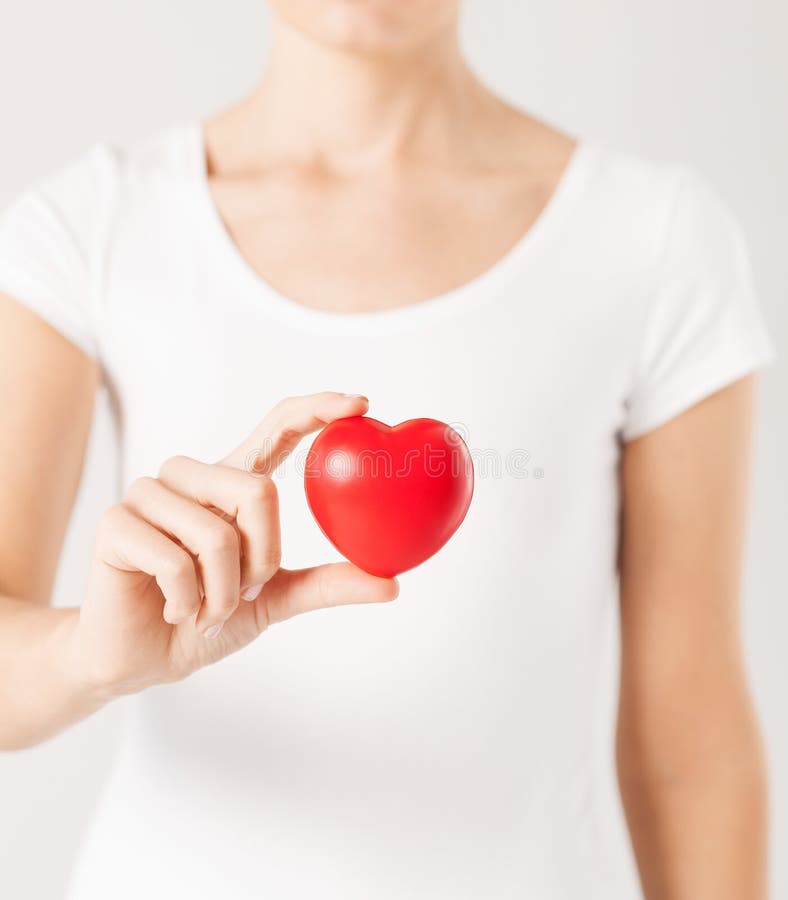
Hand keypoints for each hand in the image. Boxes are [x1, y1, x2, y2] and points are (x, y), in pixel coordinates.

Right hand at [69, 392, 397, 698]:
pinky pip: (174, 560)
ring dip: (221, 591)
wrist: (141, 660)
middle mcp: (191, 477)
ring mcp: (149, 494)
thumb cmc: (205, 617)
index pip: (276, 427)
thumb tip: (391, 584)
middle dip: (261, 560)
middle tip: (240, 592)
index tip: (359, 404)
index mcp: (230, 483)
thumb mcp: (275, 600)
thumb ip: (326, 584)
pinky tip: (173, 609)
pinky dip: (186, 602)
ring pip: (217, 533)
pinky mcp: (116, 523)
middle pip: (257, 490)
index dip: (315, 408)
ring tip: (204, 607)